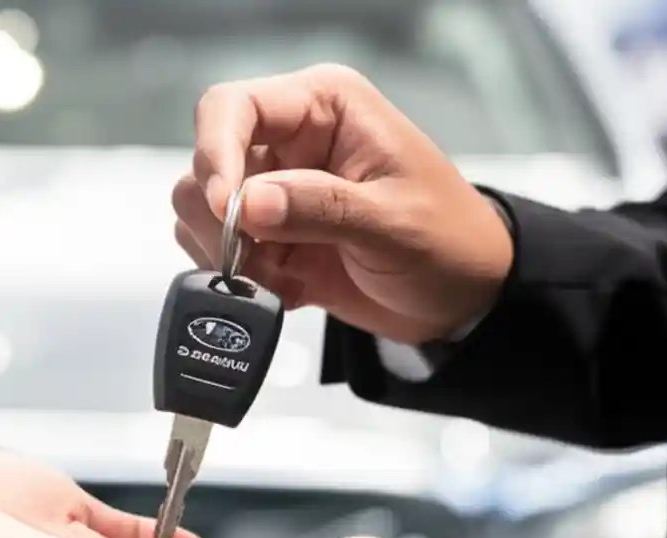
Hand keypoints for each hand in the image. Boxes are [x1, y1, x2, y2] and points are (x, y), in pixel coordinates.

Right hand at [172, 63, 513, 344]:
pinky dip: (245, 280)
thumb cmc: (449, 243)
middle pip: (207, 163)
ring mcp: (276, 192)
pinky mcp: (270, 239)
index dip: (216, 153)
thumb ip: (320, 209)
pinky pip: (219, 254)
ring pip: (202, 212)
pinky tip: (293, 288)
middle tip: (261, 257)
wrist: (464, 300)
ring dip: (231, 255)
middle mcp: (289, 141)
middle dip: (222, 219)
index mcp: (324, 107)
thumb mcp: (394, 224)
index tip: (228, 210)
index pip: (232, 107)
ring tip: (286, 276)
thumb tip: (247, 206)